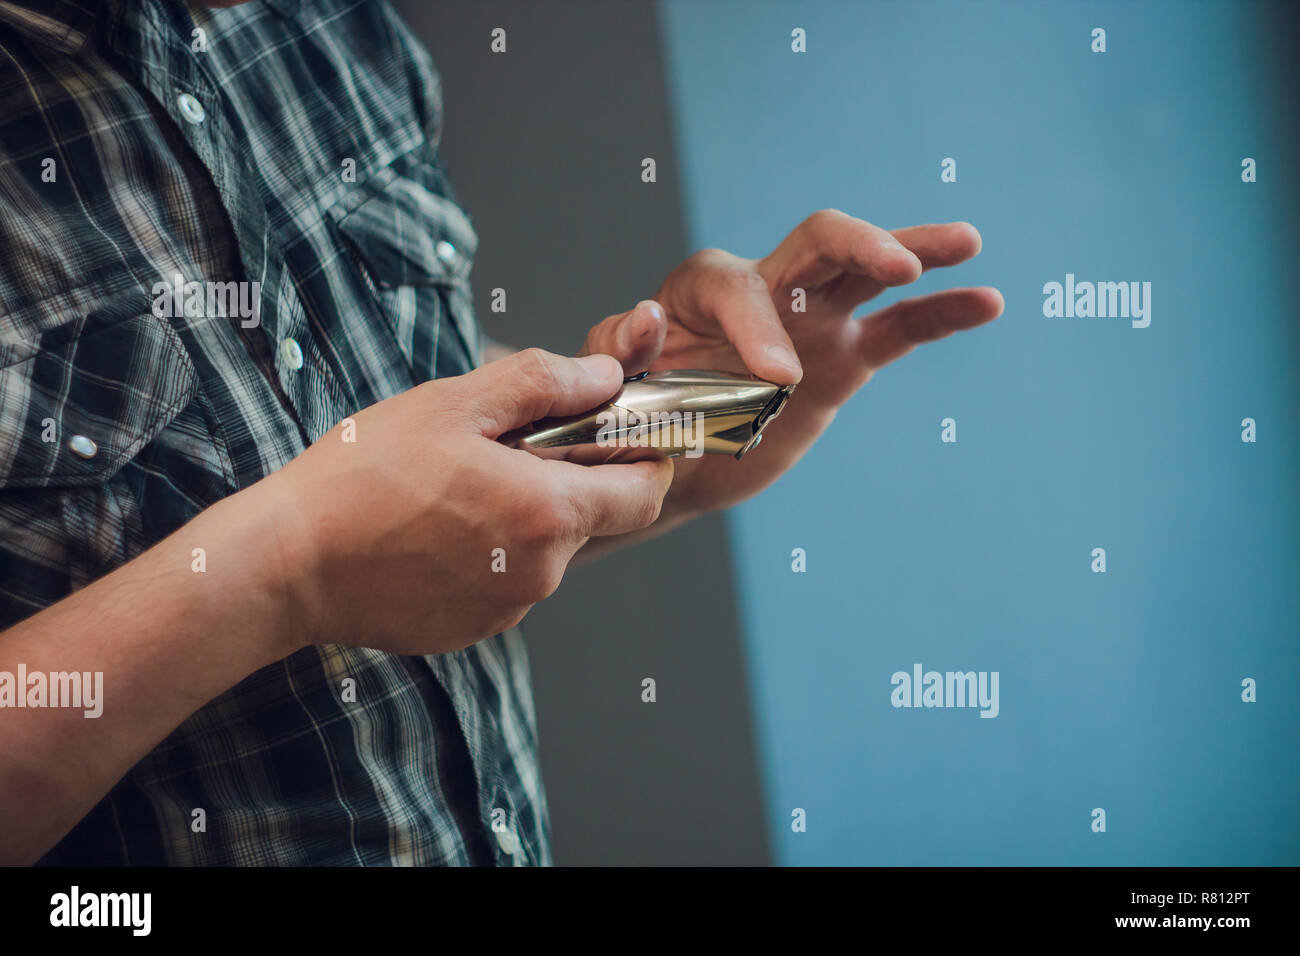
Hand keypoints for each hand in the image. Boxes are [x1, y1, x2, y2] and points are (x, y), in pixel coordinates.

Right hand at [266, 349, 672, 653]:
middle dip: (566, 478)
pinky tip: (433, 530)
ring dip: (521, 516)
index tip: (616, 434)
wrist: (289, 564)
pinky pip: (506, 582)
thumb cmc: (364, 476)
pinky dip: (488, 553)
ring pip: (545, 550)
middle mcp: (543, 571)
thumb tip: (606, 377)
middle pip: (591, 517)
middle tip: (503, 447)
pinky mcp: (474, 629)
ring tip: (452, 488)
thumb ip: (544, 383)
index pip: (646, 493)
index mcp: (548, 512)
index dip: (643, 458)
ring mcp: (509, 608)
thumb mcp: (455, 404)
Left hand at [581, 210, 1003, 514]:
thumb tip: (646, 314)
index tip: (775, 380)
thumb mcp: (608, 389)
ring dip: (915, 251)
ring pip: (868, 271)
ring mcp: (810, 324)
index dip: (757, 324)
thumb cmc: (628, 420)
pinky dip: (941, 316)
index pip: (735, 284)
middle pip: (817, 240)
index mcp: (699, 293)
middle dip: (858, 244)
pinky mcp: (842, 361)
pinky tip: (987, 302)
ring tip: (967, 243)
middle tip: (897, 268)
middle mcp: (764, 293)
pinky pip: (899, 331)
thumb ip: (618, 349)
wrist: (664, 465)